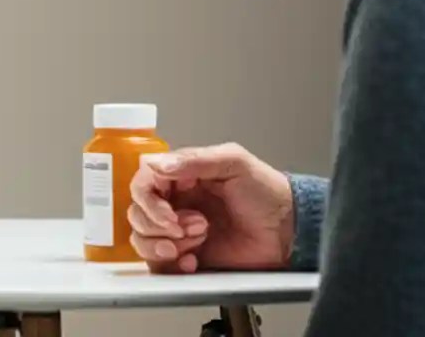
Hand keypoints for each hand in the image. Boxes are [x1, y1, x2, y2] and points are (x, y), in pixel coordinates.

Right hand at [129, 142, 294, 272]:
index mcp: (181, 175)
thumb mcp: (234, 163)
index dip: (148, 200)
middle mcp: (175, 202)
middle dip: (159, 225)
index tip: (168, 213)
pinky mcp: (184, 256)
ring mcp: (177, 231)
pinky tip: (192, 260)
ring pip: (141, 238)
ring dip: (162, 244)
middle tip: (192, 228)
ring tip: (195, 243)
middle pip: (136, 213)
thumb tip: (157, 164)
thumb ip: (195, 159)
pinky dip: (169, 264)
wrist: (288, 232)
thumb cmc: (267, 193)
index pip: (142, 182)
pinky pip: (157, 264)